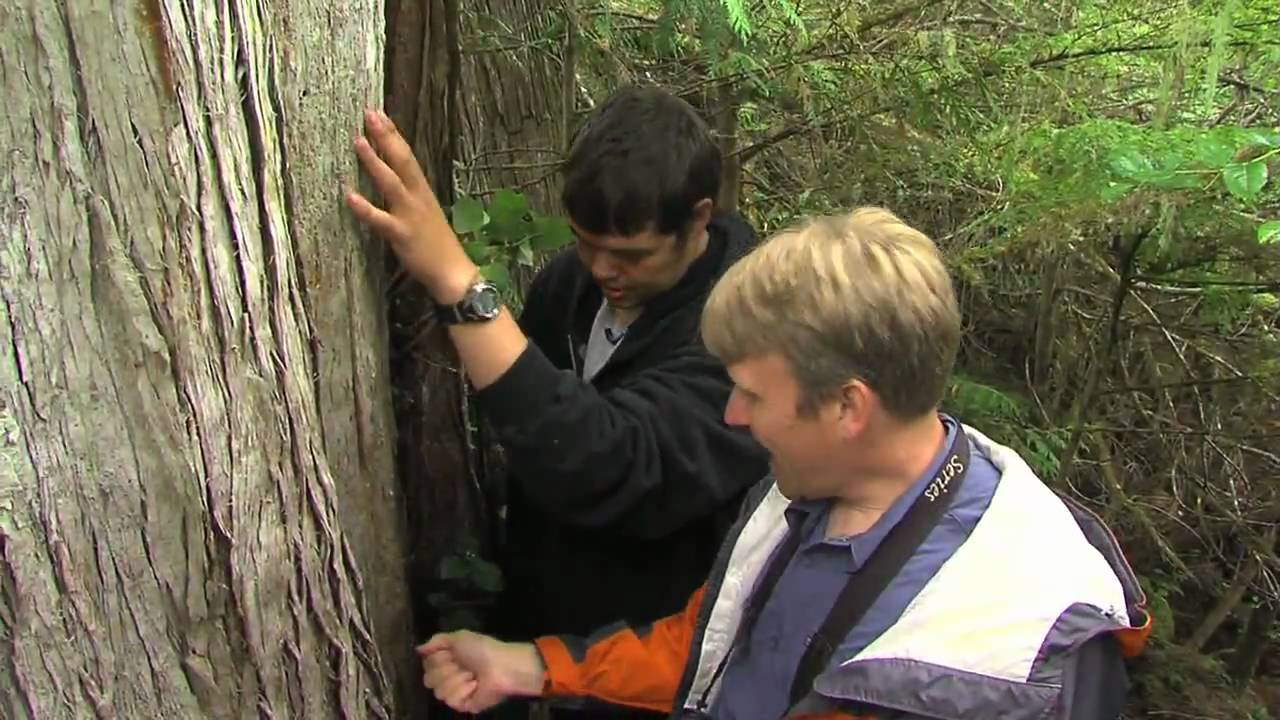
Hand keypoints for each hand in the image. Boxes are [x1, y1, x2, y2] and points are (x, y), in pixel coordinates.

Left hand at [346, 109, 477, 302]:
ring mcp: (409, 215)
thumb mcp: (424, 211)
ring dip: (374, 162)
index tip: (379, 112)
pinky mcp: (402, 235)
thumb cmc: (435, 242)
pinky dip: (364, 208)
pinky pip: (380, 220)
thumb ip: (408, 193)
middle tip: (370, 114)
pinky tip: (349, 196)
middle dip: (386, 137)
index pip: (407, 155)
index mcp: (422, 190)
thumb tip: (389, 174)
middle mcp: (417, 197)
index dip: (393, 134)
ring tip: (359, 142)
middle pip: (401, 161)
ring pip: (391, 183)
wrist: (452, 272)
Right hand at [417, 631, 546, 712]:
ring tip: (472, 675)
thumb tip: (418, 649)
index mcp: (446, 661)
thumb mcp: (458, 637)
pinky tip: (475, 685)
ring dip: (457, 679)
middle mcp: (448, 678)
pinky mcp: (463, 705)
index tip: (450, 654)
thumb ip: (436, 641)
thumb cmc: (482, 649)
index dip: (437, 659)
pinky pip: (452, 700)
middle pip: (428, 680)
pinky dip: (464, 690)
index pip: (426, 665)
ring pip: (439, 692)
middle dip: (446, 669)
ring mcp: (455, 693)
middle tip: (462, 664)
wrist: (502, 665)